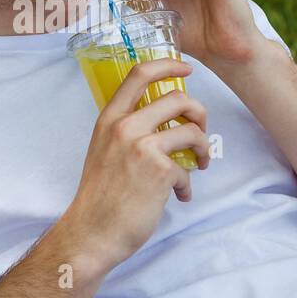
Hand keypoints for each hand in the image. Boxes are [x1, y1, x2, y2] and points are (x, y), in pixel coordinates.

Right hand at [65, 58, 210, 266]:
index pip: (140, 74)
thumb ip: (125, 131)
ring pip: (192, 130)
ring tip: (199, 163)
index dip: (168, 65)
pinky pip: (187, 168)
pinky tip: (179, 197)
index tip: (186, 68)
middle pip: (177, 97)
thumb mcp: (103, 150)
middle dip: (199, 112)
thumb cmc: (99, 196)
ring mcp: (143, 147)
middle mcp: (125, 127)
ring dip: (203, 147)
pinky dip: (187, 185)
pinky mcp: (160, 171)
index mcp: (110, 119)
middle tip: (201, 130)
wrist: (93, 232)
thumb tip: (159, 123)